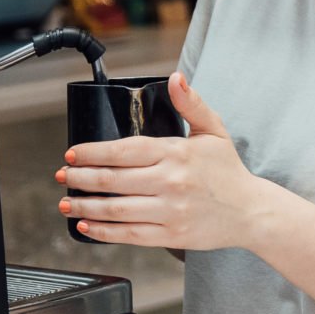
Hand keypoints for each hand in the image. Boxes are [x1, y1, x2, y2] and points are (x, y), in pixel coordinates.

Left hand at [57, 73, 275, 251]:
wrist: (252, 213)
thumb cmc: (229, 172)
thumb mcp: (214, 131)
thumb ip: (191, 104)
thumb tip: (175, 78)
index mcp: (176, 153)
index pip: (124, 150)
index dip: (93, 153)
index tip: (72, 154)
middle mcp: (171, 182)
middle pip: (114, 180)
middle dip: (81, 178)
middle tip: (62, 176)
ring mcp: (170, 211)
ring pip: (116, 209)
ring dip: (85, 205)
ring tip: (66, 201)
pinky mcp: (172, 235)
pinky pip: (130, 235)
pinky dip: (104, 231)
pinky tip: (86, 225)